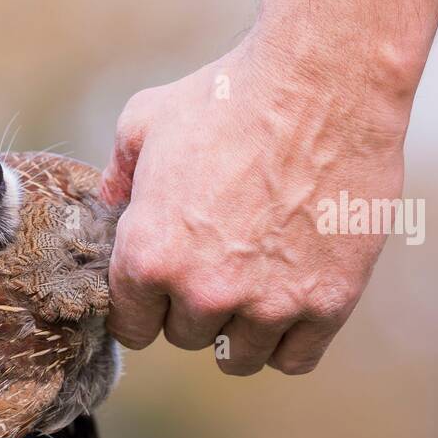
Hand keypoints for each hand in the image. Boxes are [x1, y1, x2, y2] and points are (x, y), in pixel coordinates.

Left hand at [101, 39, 409, 375]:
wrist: (326, 78)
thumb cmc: (231, 93)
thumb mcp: (146, 121)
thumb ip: (118, 170)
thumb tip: (110, 201)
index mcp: (148, 256)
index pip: (131, 328)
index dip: (145, 306)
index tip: (163, 288)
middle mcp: (202, 290)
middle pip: (186, 338)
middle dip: (195, 307)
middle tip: (219, 264)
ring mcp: (267, 302)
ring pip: (239, 357)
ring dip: (242, 329)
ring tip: (255, 287)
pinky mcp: (327, 302)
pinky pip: (295, 359)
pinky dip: (291, 340)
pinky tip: (291, 304)